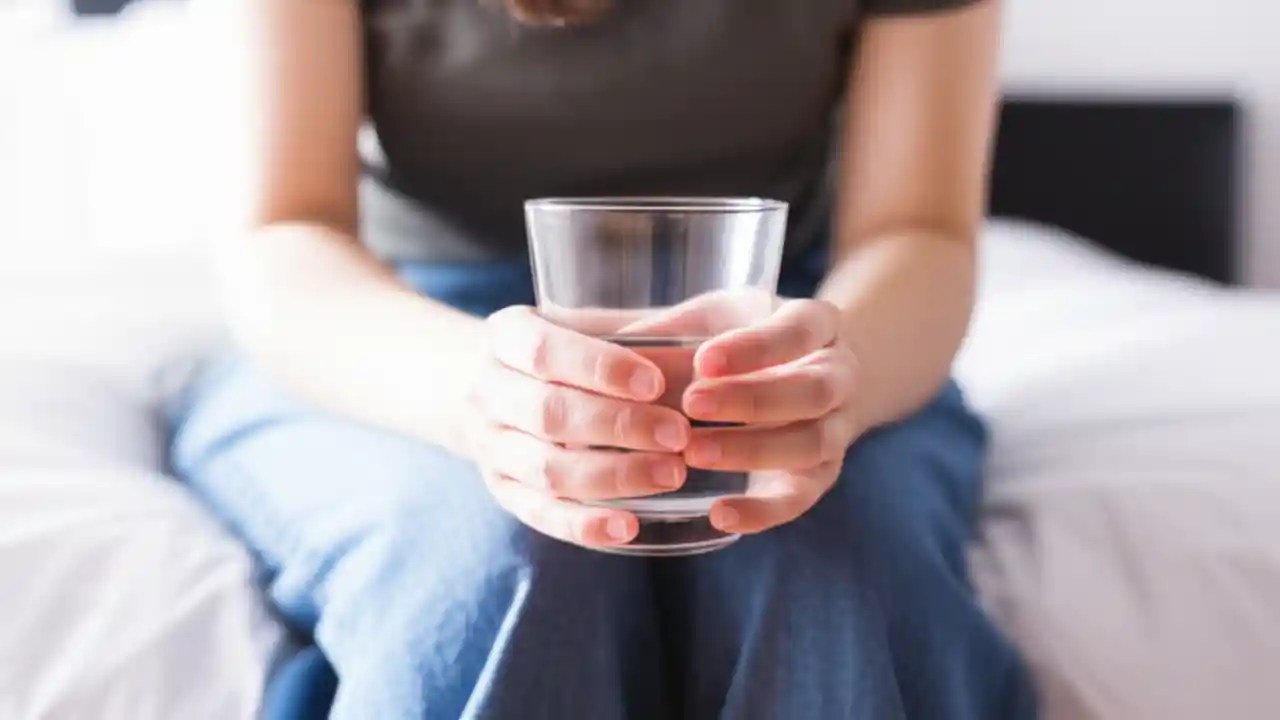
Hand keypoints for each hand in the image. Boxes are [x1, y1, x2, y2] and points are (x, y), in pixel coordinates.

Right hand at [469, 306, 691, 548]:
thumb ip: (633, 333)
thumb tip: (705, 355)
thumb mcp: (585, 324)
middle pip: (548, 414)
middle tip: (680, 435)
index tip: (656, 382)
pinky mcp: (501, 489)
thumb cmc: (563, 348)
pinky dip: (583, 525)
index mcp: (505, 336)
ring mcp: (489, 446)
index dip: (600, 368)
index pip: (544, 352)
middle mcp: (487, 391)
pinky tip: (628, 527)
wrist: (482, 383)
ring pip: (546, 469)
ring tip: (671, 475)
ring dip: (612, 477)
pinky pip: (539, 514)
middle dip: (619, 426)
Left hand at [680, 299, 859, 534]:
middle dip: (752, 400)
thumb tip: (610, 348)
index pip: (798, 331)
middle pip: (812, 391)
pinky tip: (720, 514)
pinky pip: (801, 498)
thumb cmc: (746, 340)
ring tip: (693, 453)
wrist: (806, 372)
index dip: (755, 348)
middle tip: (692, 404)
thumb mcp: (716, 317)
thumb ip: (674, 329)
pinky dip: (764, 510)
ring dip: (753, 452)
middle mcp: (839, 375)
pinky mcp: (821, 474)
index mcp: (817, 324)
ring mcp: (836, 428)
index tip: (705, 359)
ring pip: (811, 445)